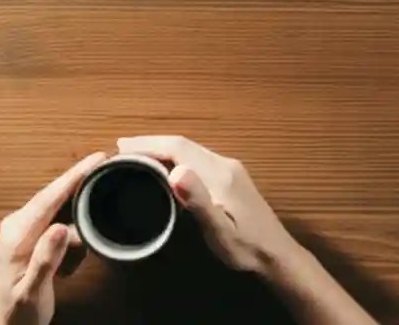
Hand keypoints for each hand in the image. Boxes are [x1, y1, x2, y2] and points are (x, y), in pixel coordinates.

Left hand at [0, 152, 106, 324]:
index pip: (48, 198)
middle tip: (105, 160)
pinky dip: (71, 202)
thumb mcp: (33, 290)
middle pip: (52, 193)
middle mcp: (16, 225)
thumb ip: (45, 259)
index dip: (73, 176)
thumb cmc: (20, 312)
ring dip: (76, 187)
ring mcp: (22, 228)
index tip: (96, 159)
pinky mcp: (30, 233)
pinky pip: (53, 211)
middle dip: (78, 175)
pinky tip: (85, 197)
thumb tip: (61, 228)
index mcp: (16, 235)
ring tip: (100, 174)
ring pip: (53, 200)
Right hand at [117, 135, 295, 274]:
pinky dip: (176, 157)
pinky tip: (167, 167)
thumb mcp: (219, 230)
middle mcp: (225, 164)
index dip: (149, 144)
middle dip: (152, 143)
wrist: (277, 255)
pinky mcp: (232, 178)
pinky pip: (198, 158)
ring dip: (163, 149)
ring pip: (191, 150)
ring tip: (136, 155)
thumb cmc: (246, 248)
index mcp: (219, 173)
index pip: (178, 148)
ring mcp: (230, 169)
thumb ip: (198, 201)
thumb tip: (175, 171)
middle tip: (121, 149)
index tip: (120, 147)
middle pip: (183, 144)